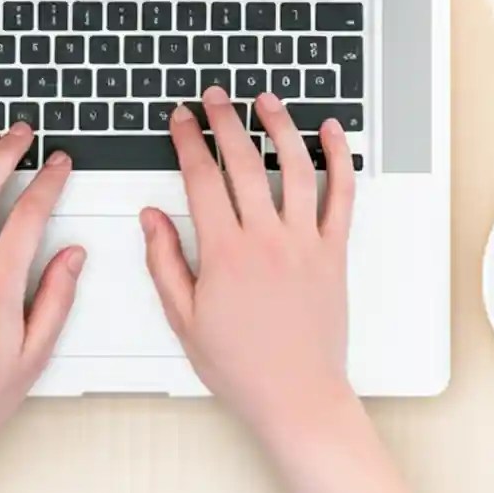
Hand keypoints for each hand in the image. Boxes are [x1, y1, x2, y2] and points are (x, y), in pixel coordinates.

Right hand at [141, 87, 355, 435]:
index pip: (202, 178)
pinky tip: (333, 134)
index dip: (188, 141)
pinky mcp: (333, 252)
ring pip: (294, 167)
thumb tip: (152, 217)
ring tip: (265, 100)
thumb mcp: (184, 318)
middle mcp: (266, 239)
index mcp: (224, 253)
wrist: (296, 395)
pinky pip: (341, 196)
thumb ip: (165, 262)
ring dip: (279, 126)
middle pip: (244, 162)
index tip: (180, 120)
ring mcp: (304, 242)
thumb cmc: (240, 365)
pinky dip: (340, 160)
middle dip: (224, 121)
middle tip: (214, 97)